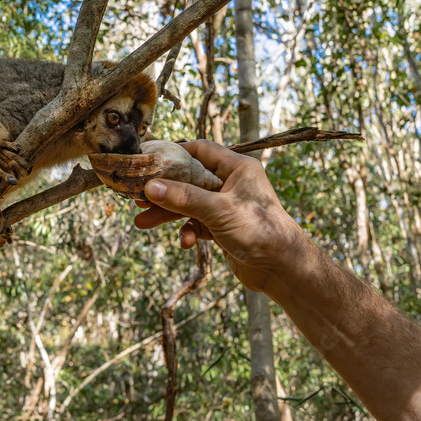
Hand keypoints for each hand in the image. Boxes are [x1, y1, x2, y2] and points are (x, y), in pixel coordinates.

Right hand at [133, 140, 311, 292]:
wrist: (283, 270)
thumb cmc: (260, 231)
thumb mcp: (218, 211)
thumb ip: (184, 198)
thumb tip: (150, 187)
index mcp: (237, 168)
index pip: (200, 150)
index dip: (173, 153)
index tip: (147, 160)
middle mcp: (232, 183)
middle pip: (188, 179)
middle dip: (164, 189)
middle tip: (137, 195)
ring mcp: (226, 206)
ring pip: (189, 204)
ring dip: (168, 213)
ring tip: (142, 222)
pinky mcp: (223, 227)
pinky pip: (197, 223)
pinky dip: (189, 231)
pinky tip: (186, 243)